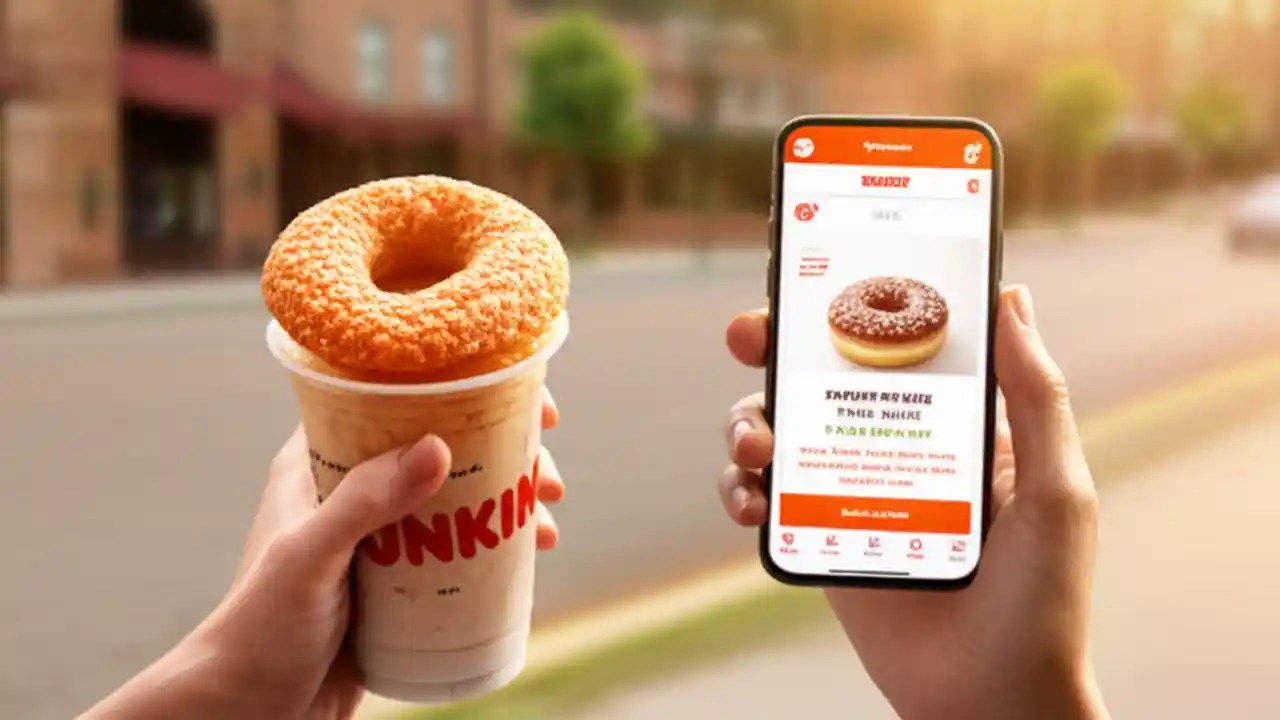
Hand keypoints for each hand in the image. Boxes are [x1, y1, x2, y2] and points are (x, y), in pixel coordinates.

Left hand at [84, 389, 565, 719]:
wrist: (248, 712)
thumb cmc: (259, 631)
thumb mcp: (310, 560)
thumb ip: (364, 504)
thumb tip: (439, 447)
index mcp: (319, 464)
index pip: (391, 399)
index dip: (455, 388)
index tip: (515, 393)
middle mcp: (352, 492)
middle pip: (439, 448)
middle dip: (501, 452)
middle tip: (546, 475)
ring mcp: (378, 538)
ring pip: (455, 499)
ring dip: (507, 500)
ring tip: (548, 522)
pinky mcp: (397, 583)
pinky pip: (457, 549)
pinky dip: (497, 546)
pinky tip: (530, 557)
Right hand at [719, 287, 1107, 719]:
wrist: (988, 699)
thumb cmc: (1042, 599)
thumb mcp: (1054, 490)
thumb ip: (1036, 396)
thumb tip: (1013, 295)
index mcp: (954, 422)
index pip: (896, 342)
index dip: (850, 300)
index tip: (815, 271)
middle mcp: (895, 445)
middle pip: (818, 375)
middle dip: (773, 347)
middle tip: (749, 337)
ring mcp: (851, 488)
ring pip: (778, 429)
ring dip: (747, 422)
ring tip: (756, 449)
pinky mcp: (817, 534)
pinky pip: (763, 495)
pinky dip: (740, 488)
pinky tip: (751, 500)